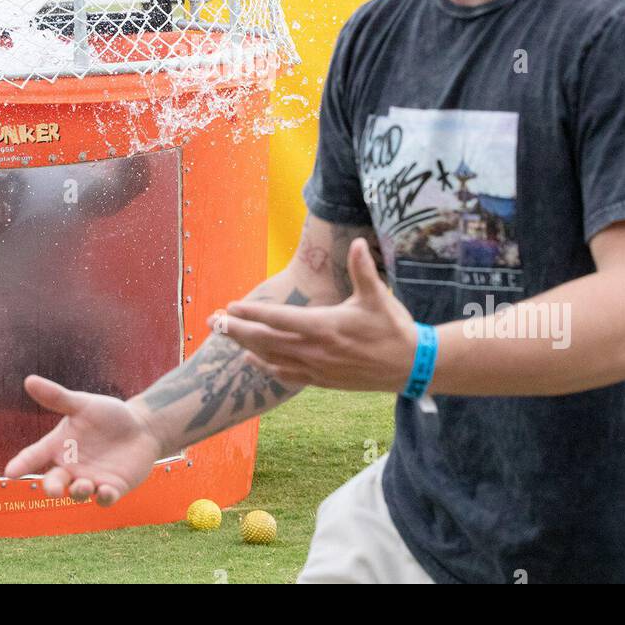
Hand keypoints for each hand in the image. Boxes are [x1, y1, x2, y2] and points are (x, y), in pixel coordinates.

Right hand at [4, 376, 163, 505]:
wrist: (141, 427)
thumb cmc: (107, 416)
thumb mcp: (83, 404)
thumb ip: (58, 398)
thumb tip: (29, 380)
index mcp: (59, 446)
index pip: (35, 456)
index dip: (22, 464)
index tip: (9, 473)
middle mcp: (71, 467)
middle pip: (54, 482)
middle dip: (51, 488)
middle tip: (52, 490)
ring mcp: (91, 479)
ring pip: (77, 492)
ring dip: (78, 491)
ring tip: (84, 485)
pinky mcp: (112, 488)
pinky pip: (105, 498)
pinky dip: (104, 497)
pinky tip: (106, 491)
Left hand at [208, 238, 417, 392]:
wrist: (411, 366)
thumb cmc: (394, 328)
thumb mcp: (378, 296)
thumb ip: (363, 270)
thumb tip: (358, 243)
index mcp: (324, 327)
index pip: (278, 320)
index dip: (252, 314)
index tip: (231, 307)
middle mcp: (315, 350)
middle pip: (266, 341)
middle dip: (237, 331)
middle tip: (213, 322)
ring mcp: (318, 368)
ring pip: (272, 358)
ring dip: (245, 347)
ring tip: (224, 337)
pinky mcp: (323, 381)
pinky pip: (286, 374)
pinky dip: (266, 366)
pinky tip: (253, 360)